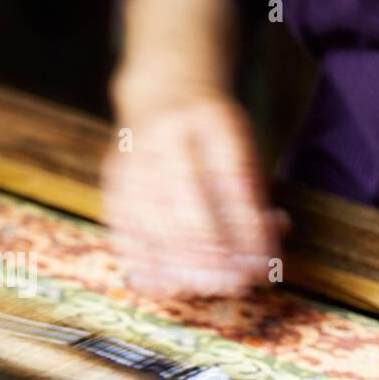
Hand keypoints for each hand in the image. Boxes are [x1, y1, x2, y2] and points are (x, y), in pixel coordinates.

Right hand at [102, 91, 283, 298]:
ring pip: (155, 222)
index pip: (233, 182)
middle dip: (213, 254)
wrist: (164, 90)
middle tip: (234, 285)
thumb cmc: (216, 135)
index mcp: (213, 121)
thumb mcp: (245, 152)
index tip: (261, 266)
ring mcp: (135, 155)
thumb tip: (265, 261)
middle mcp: (168, 135)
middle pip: (188, 206)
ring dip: (181, 265)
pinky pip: (124, 225)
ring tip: (206, 290)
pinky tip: (165, 287)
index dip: (247, 231)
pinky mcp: (114, 176)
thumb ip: (255, 202)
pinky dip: (144, 260)